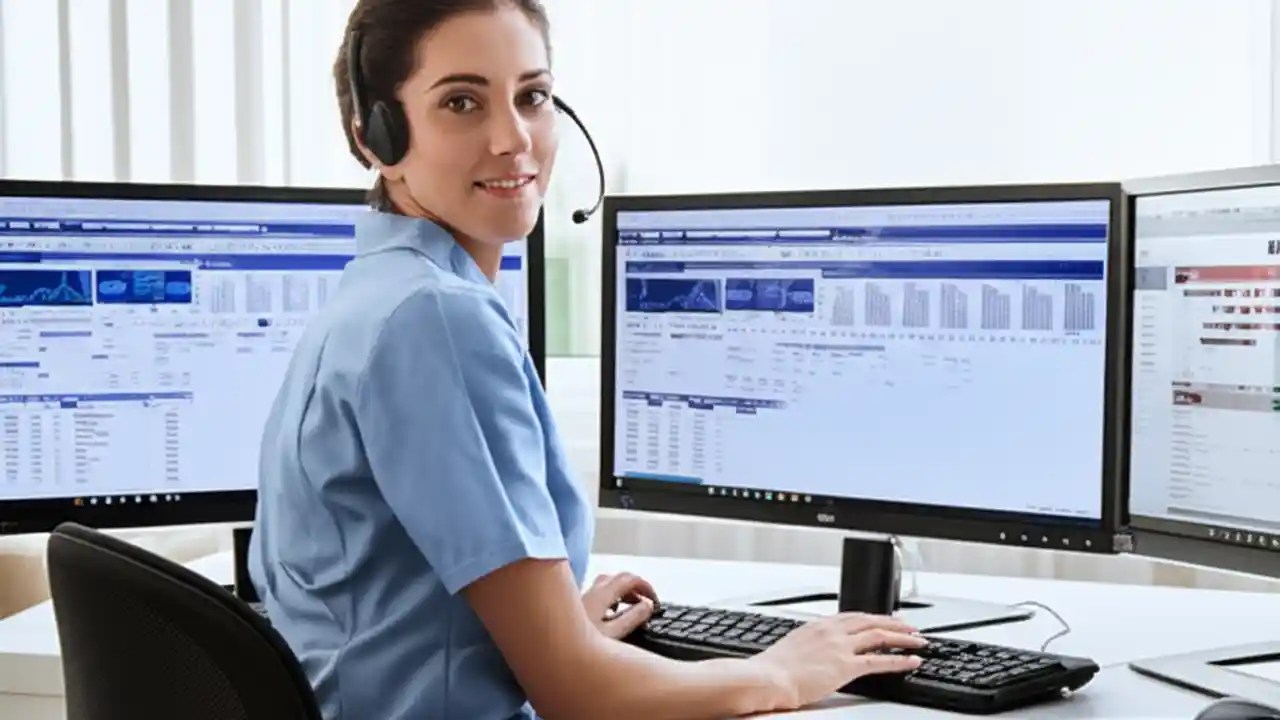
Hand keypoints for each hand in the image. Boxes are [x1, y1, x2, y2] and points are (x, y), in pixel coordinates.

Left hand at [582, 572, 658, 639]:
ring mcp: (583, 597)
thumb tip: (648, 605)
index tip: (656, 601)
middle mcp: (591, 591)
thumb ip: (632, 618)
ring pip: (608, 583)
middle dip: (637, 586)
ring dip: (625, 590)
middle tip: (648, 602)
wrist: (549, 653)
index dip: (646, 586)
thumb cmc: (580, 646)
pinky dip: (613, 596)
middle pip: (619, 577)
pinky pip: (600, 592)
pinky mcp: (577, 606)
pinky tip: (614, 612)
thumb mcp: (613, 634)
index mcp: (601, 594)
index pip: (629, 579)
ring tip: (634, 606)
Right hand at [749, 612, 926, 709]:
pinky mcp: (846, 666)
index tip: (884, 619)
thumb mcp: (793, 647)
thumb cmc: (774, 668)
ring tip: (918, 640)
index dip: (873, 617)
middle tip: (910, 626)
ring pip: (880, 635)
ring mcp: (840, 647)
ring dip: (903, 637)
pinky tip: (912, 660)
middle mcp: (832, 631)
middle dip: (894, 623)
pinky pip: (880, 660)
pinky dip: (900, 659)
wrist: (768, 677)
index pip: (853, 616)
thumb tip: (814, 651)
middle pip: (871, 621)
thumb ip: (810, 644)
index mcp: (819, 625)